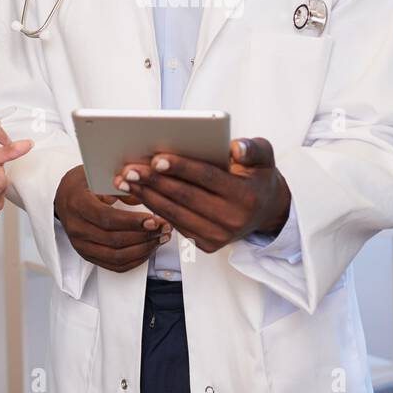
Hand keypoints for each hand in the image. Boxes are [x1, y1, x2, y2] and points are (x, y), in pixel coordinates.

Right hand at [54, 165, 170, 272]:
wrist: (65, 197)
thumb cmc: (84, 183)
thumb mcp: (99, 174)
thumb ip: (120, 184)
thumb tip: (144, 192)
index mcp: (78, 204)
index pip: (106, 218)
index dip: (132, 222)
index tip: (153, 219)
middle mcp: (77, 228)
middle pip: (114, 240)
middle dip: (144, 236)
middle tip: (164, 227)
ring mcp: (81, 245)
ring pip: (116, 256)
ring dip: (143, 249)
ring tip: (161, 237)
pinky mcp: (88, 256)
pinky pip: (115, 265)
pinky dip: (135, 259)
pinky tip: (149, 248)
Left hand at [114, 137, 289, 253]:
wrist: (266, 211)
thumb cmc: (258, 177)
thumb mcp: (264, 156)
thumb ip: (253, 148)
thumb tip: (235, 148)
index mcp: (246, 196)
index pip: (208, 179)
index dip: (181, 168)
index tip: (156, 158)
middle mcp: (232, 220)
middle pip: (185, 197)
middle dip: (155, 182)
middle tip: (130, 168)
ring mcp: (218, 236)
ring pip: (175, 213)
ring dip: (148, 196)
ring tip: (126, 179)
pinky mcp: (207, 244)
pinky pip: (175, 223)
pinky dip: (155, 208)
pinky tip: (140, 193)